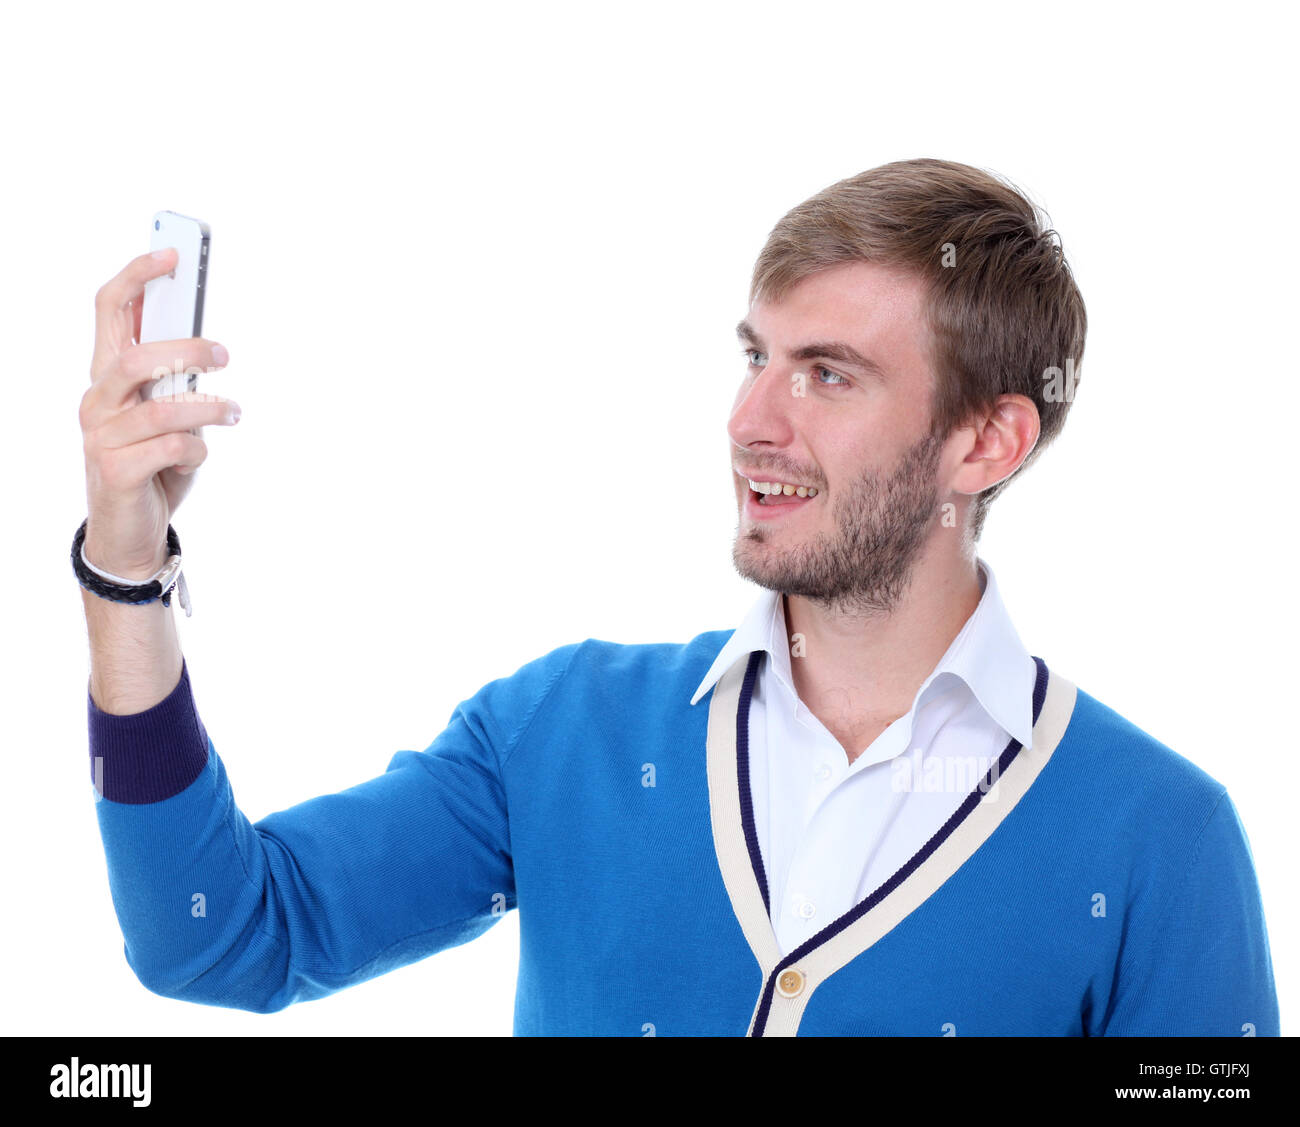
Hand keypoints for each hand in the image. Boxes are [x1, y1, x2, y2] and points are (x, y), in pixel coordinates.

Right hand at [80, 248, 240, 577]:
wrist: (130, 533)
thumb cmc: (154, 465)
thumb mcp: (166, 417)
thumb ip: (175, 384)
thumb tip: (206, 348)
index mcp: (108, 377)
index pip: (109, 310)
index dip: (137, 277)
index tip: (173, 255)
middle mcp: (97, 400)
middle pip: (137, 356)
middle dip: (186, 350)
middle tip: (223, 353)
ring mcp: (101, 436)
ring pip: (161, 407)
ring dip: (207, 408)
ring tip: (233, 412)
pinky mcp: (115, 471)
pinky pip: (171, 447)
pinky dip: (196, 451)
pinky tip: (198, 456)